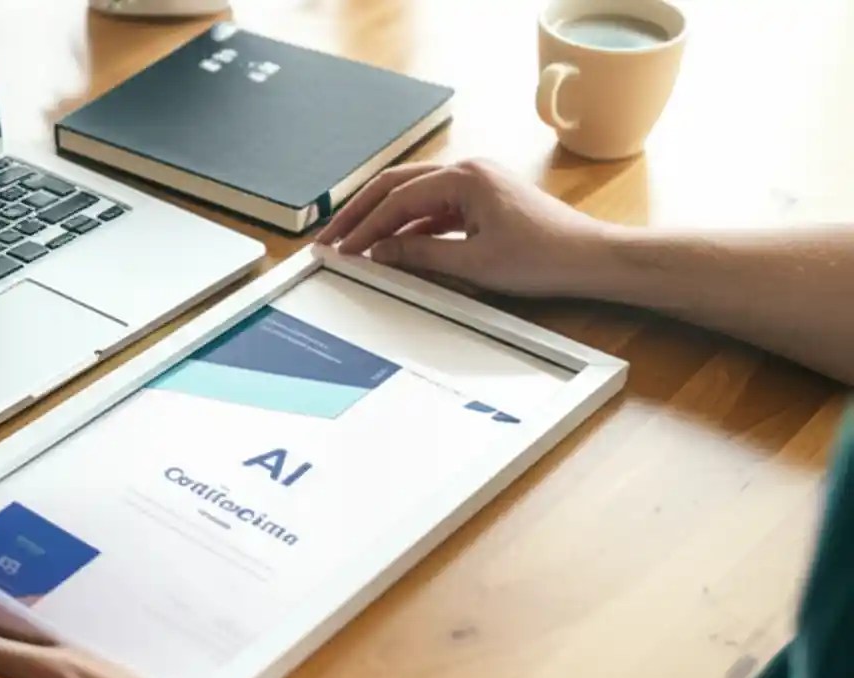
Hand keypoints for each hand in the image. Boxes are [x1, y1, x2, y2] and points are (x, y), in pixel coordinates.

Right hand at [316, 159, 618, 296]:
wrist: (590, 258)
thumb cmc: (544, 258)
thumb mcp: (472, 263)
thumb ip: (419, 255)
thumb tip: (379, 254)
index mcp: (464, 177)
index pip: (397, 200)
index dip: (364, 228)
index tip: (341, 249)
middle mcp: (468, 171)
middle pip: (397, 186)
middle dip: (361, 213)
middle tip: (331, 237)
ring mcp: (476, 183)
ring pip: (413, 195)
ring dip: (383, 219)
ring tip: (354, 242)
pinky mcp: (483, 200)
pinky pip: (434, 209)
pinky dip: (410, 226)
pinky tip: (393, 247)